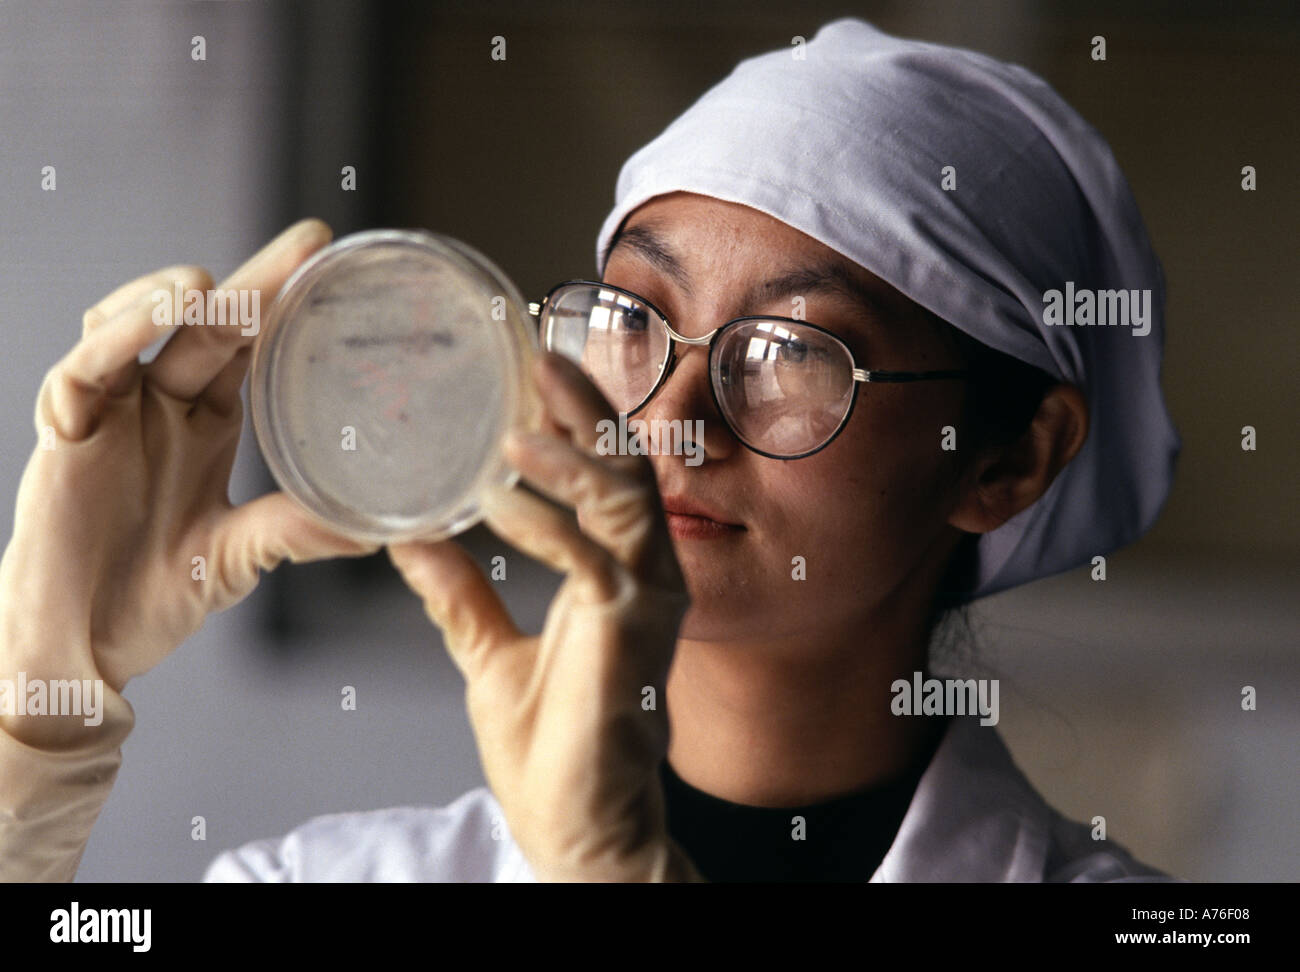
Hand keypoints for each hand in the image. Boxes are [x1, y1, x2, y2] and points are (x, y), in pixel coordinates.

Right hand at [0, 220, 379, 746]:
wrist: (83, 649)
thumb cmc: (153, 597)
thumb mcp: (237, 556)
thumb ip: (294, 532)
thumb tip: (373, 531)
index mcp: (207, 424)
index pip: (249, 346)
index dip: (285, 305)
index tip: (331, 267)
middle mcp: (160, 408)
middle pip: (205, 324)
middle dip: (254, 281)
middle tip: (306, 242)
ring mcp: (110, 417)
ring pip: (131, 329)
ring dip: (169, 298)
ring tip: (213, 282)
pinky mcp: (63, 437)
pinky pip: (79, 375)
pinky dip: (111, 341)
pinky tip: (146, 323)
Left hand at [388, 351, 703, 881]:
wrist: (578, 829)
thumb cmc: (550, 750)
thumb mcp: (488, 654)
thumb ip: (458, 594)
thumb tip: (412, 538)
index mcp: (612, 574)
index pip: (598, 476)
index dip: (567, 422)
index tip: (525, 371)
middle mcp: (643, 575)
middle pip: (622, 465)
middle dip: (581, 407)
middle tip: (535, 353)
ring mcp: (647, 600)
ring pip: (624, 496)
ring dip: (570, 449)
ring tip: (519, 408)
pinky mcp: (633, 631)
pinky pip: (595, 557)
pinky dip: (548, 523)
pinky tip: (500, 497)